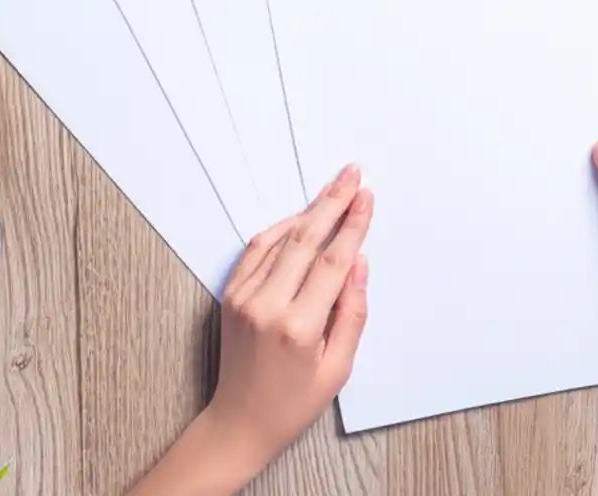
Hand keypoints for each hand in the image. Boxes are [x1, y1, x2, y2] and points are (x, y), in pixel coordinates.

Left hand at [133, 165, 373, 494]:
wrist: (239, 422)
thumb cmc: (293, 403)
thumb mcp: (338, 368)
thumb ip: (352, 313)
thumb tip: (359, 263)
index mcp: (299, 327)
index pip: (333, 262)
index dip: (353, 225)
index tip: (367, 198)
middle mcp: (267, 306)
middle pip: (306, 239)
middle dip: (332, 202)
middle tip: (352, 175)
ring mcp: (243, 298)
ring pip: (280, 239)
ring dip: (308, 212)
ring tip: (333, 190)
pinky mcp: (230, 295)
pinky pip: (256, 250)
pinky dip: (279, 230)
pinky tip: (300, 219)